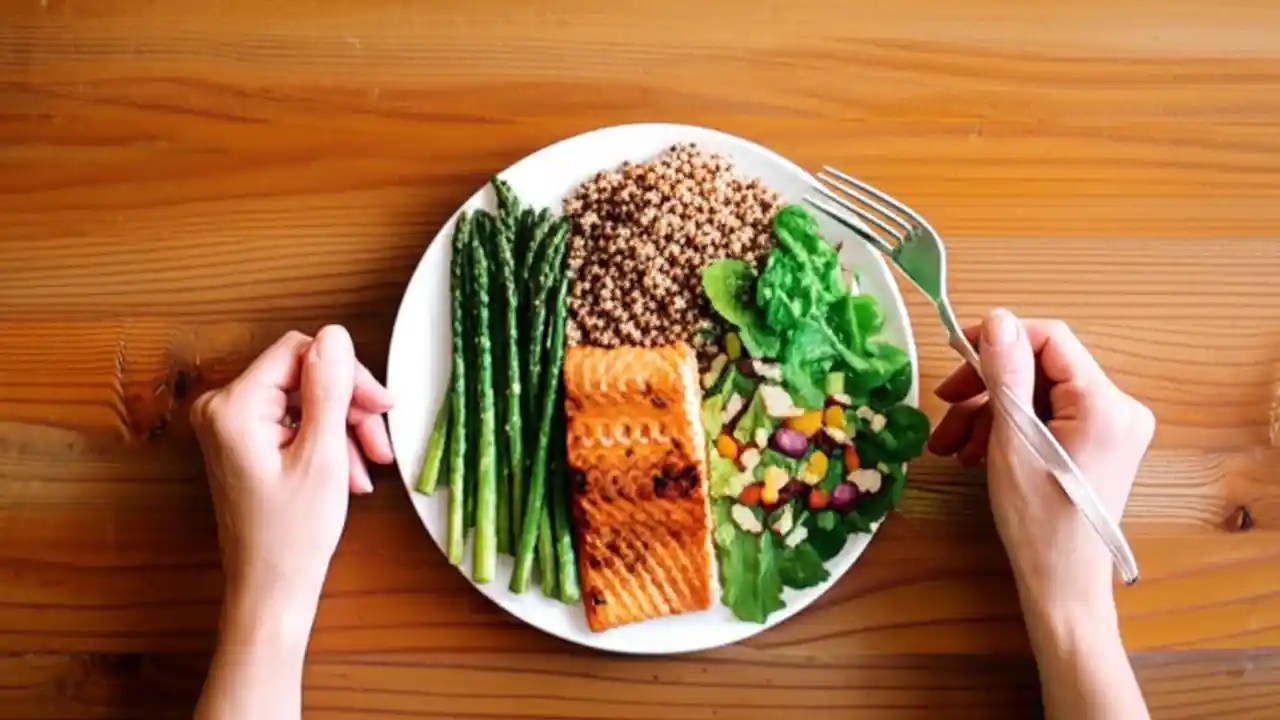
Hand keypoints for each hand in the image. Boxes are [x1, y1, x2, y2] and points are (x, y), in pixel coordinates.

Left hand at [191, 326, 394, 601]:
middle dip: (348, 406)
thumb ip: (328, 389)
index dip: (347, 374)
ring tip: (369, 466)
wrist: (270, 591)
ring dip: (343, 427)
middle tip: (380, 442)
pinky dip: (327, 442)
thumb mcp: (322, 456)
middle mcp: (222, 409)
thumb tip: (334, 335)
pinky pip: (294, 422)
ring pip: (305, 399)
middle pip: (304, 376)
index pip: (300, 352)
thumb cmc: (292, 536)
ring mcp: (230, 427)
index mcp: (233, 407)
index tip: (381, 405)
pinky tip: (350, 472)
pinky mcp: (243, 443)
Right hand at [928, 311, 1154, 609]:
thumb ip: (1007, 375)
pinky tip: (975, 453)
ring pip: (1038, 395)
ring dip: (989, 412)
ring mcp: (1112, 428)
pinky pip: (1047, 418)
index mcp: (1105, 404)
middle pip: (1040, 369)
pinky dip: (1008, 429)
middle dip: (987, 387)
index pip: (1049, 339)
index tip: (954, 355)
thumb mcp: (1012, 442)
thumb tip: (997, 318)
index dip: (999, 339)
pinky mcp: (1098, 446)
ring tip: (950, 445)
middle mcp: (1120, 408)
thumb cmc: (1036, 522)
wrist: (1061, 585)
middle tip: (942, 406)